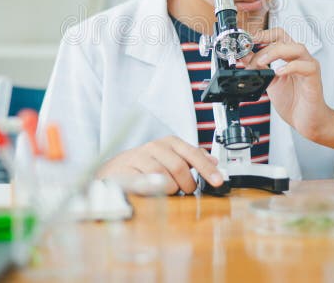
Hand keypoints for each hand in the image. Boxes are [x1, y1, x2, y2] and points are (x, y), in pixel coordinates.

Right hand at [96, 135, 223, 193]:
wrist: (115, 169)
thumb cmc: (147, 164)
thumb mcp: (172, 156)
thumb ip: (193, 158)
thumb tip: (214, 162)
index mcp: (170, 142)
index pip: (193, 153)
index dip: (206, 168)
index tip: (218, 181)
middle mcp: (155, 147)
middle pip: (180, 167)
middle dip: (187, 183)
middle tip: (185, 189)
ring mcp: (140, 158)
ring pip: (164, 177)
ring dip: (170, 189)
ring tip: (167, 189)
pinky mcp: (127, 171)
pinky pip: (145, 183)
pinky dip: (154, 189)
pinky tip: (155, 190)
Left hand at [245, 28, 331, 140]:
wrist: (306, 120)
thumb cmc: (293, 101)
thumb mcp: (270, 82)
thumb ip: (259, 68)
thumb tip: (244, 57)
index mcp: (289, 57)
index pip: (276, 36)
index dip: (261, 34)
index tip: (246, 39)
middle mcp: (299, 58)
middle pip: (283, 37)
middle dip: (263, 43)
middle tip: (250, 52)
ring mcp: (308, 65)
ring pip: (296, 47)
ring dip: (275, 52)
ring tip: (262, 62)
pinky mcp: (314, 77)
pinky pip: (304, 66)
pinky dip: (289, 67)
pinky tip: (278, 73)